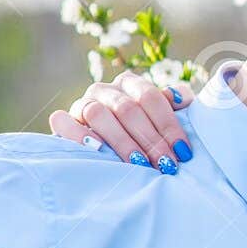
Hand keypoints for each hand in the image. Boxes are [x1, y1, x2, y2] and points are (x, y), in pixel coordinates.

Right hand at [49, 70, 192, 169]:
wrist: (108, 148)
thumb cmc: (145, 131)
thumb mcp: (164, 116)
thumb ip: (178, 102)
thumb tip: (179, 97)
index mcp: (130, 83)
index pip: (150, 97)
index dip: (168, 125)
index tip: (183, 152)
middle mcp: (105, 89)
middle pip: (127, 109)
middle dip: (150, 139)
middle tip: (165, 164)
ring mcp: (82, 103)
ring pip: (98, 114)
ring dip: (121, 141)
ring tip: (139, 163)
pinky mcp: (64, 120)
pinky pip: (63, 121)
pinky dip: (79, 135)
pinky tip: (100, 152)